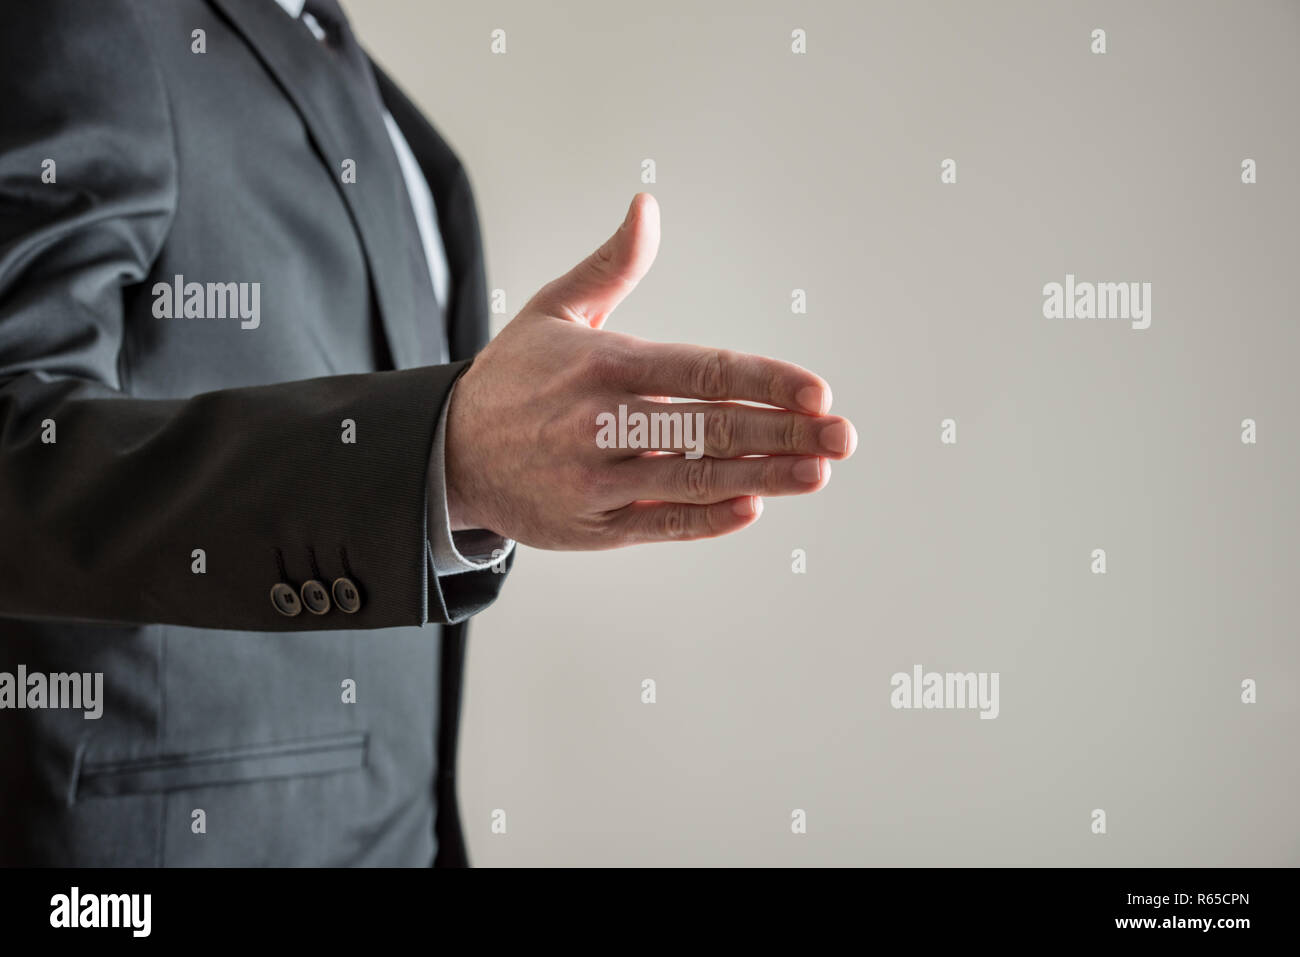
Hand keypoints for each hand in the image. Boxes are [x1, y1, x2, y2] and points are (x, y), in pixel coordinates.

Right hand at [444, 193, 856, 548]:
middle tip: (844, 437)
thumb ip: (610, 265)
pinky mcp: (591, 525)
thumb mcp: (554, 311)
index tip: (817, 391)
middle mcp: (602, 422)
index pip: (701, 371)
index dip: (764, 381)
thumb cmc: (515, 378)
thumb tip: (647, 205)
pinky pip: (658, 524)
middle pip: (709, 427)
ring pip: (692, 479)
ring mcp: (597, 478)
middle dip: (783, 432)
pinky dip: (704, 520)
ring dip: (761, 477)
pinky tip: (751, 510)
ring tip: (817, 473)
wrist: (447, 453)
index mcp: (604, 364)